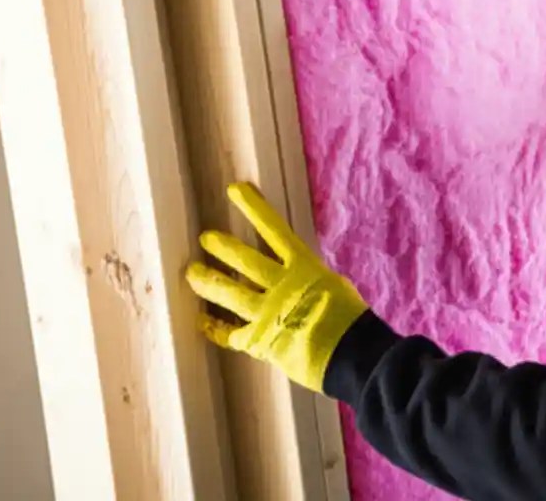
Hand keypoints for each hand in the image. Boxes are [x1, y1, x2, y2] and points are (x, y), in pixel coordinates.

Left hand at [186, 182, 367, 391]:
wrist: (354, 355)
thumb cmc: (352, 320)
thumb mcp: (334, 287)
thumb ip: (309, 278)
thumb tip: (295, 274)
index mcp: (304, 268)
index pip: (275, 230)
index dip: (255, 209)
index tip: (236, 190)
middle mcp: (282, 285)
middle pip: (245, 259)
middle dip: (223, 247)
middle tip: (206, 238)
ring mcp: (268, 312)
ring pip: (229, 293)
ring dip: (208, 281)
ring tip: (192, 272)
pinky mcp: (260, 340)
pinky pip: (231, 333)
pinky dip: (216, 328)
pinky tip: (202, 322)